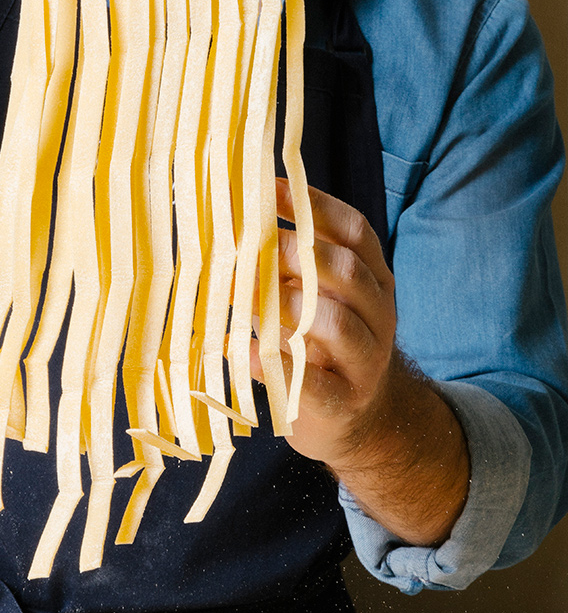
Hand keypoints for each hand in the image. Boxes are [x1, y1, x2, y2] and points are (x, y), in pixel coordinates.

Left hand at [253, 180, 468, 544]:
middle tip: (252, 247)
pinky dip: (280, 367)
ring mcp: (367, 361)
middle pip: (348, 271)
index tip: (267, 189)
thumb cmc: (322, 345)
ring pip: (339, 324)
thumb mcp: (317, 296)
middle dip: (297, 253)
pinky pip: (318, 385)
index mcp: (373, 278)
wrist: (361, 422)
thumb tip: (234, 221)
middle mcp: (379, 314)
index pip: (355, 231)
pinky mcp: (345, 404)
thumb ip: (290, 264)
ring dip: (289, 305)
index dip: (314, 206)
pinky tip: (246, 353)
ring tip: (247, 298)